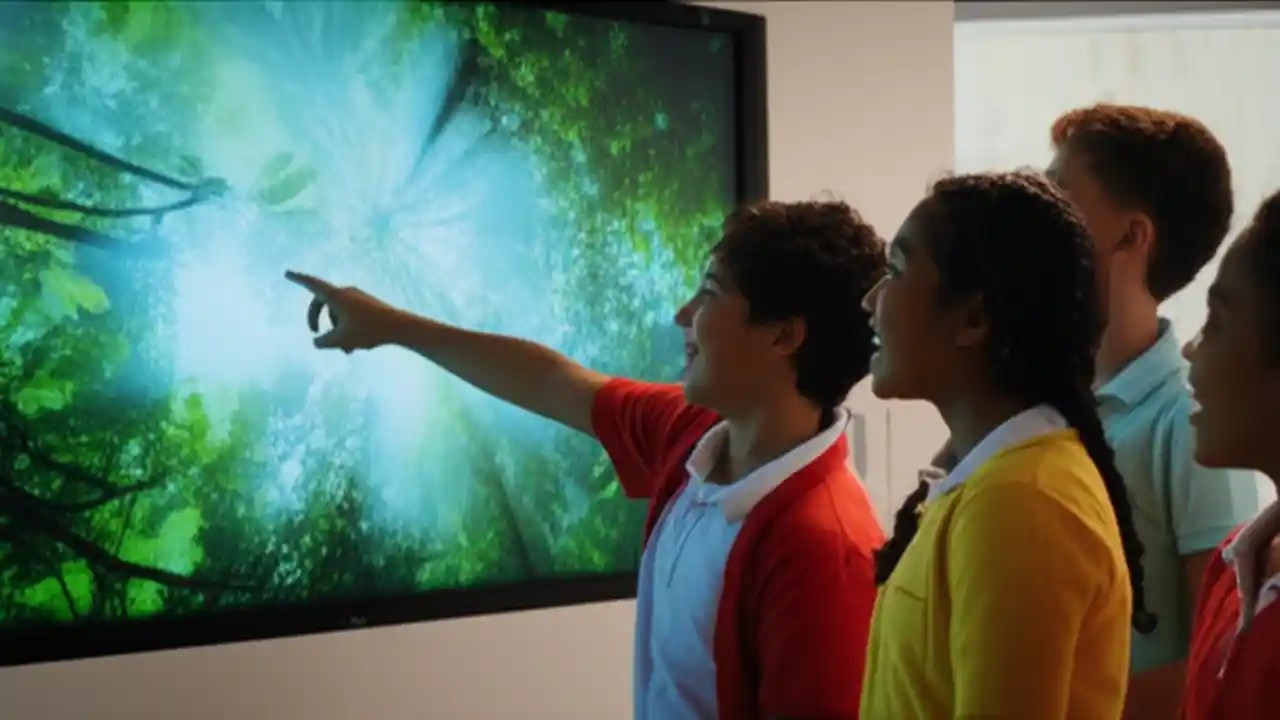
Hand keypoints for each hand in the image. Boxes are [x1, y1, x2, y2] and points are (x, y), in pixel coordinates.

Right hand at [284, 270, 404, 352]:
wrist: (400, 326)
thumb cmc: (368, 331)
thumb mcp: (340, 340)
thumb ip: (323, 342)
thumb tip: (317, 342)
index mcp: (336, 296)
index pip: (312, 284)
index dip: (298, 279)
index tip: (287, 273)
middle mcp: (346, 292)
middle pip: (322, 303)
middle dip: (317, 319)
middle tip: (315, 334)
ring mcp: (357, 297)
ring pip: (338, 314)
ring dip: (337, 332)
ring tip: (347, 350)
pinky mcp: (367, 305)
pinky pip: (349, 316)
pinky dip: (348, 330)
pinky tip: (356, 347)